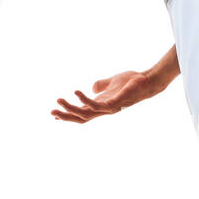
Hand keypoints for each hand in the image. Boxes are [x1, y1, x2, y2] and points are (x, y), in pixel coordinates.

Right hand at [52, 69, 168, 122]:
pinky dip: (85, 99)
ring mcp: (109, 108)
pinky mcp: (115, 103)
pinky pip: (96, 104)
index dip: (69, 115)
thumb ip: (101, 85)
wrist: (147, 81)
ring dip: (71, 108)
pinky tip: (76, 92)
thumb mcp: (112, 82)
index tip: (55, 115)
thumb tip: (92, 87)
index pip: (82, 113)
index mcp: (101, 105)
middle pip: (81, 118)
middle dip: (66, 117)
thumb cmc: (132, 82)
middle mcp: (104, 109)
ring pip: (85, 113)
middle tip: (51, 113)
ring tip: (58, 100)